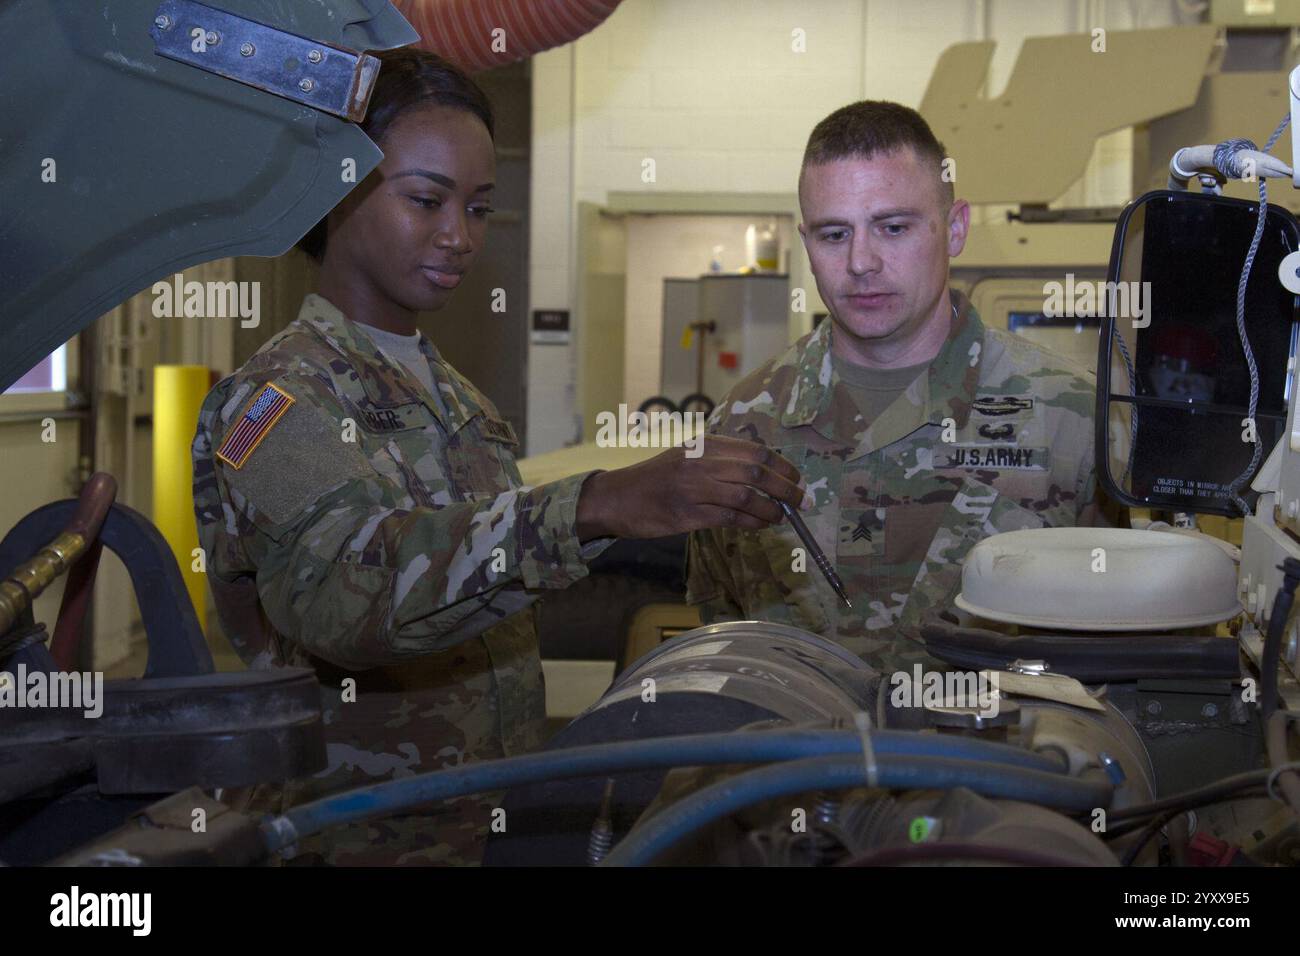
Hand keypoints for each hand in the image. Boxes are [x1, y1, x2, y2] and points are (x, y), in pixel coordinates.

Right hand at [575, 434, 809, 539]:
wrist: (616, 497)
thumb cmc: (654, 479)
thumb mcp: (687, 456)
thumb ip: (719, 459)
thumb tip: (762, 473)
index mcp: (704, 444)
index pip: (755, 451)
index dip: (782, 466)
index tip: (797, 478)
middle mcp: (700, 462)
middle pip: (756, 471)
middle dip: (785, 487)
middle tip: (800, 500)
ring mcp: (693, 488)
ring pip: (746, 496)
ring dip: (771, 509)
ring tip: (782, 517)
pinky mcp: (686, 514)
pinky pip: (729, 517)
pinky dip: (751, 522)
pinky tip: (760, 525)